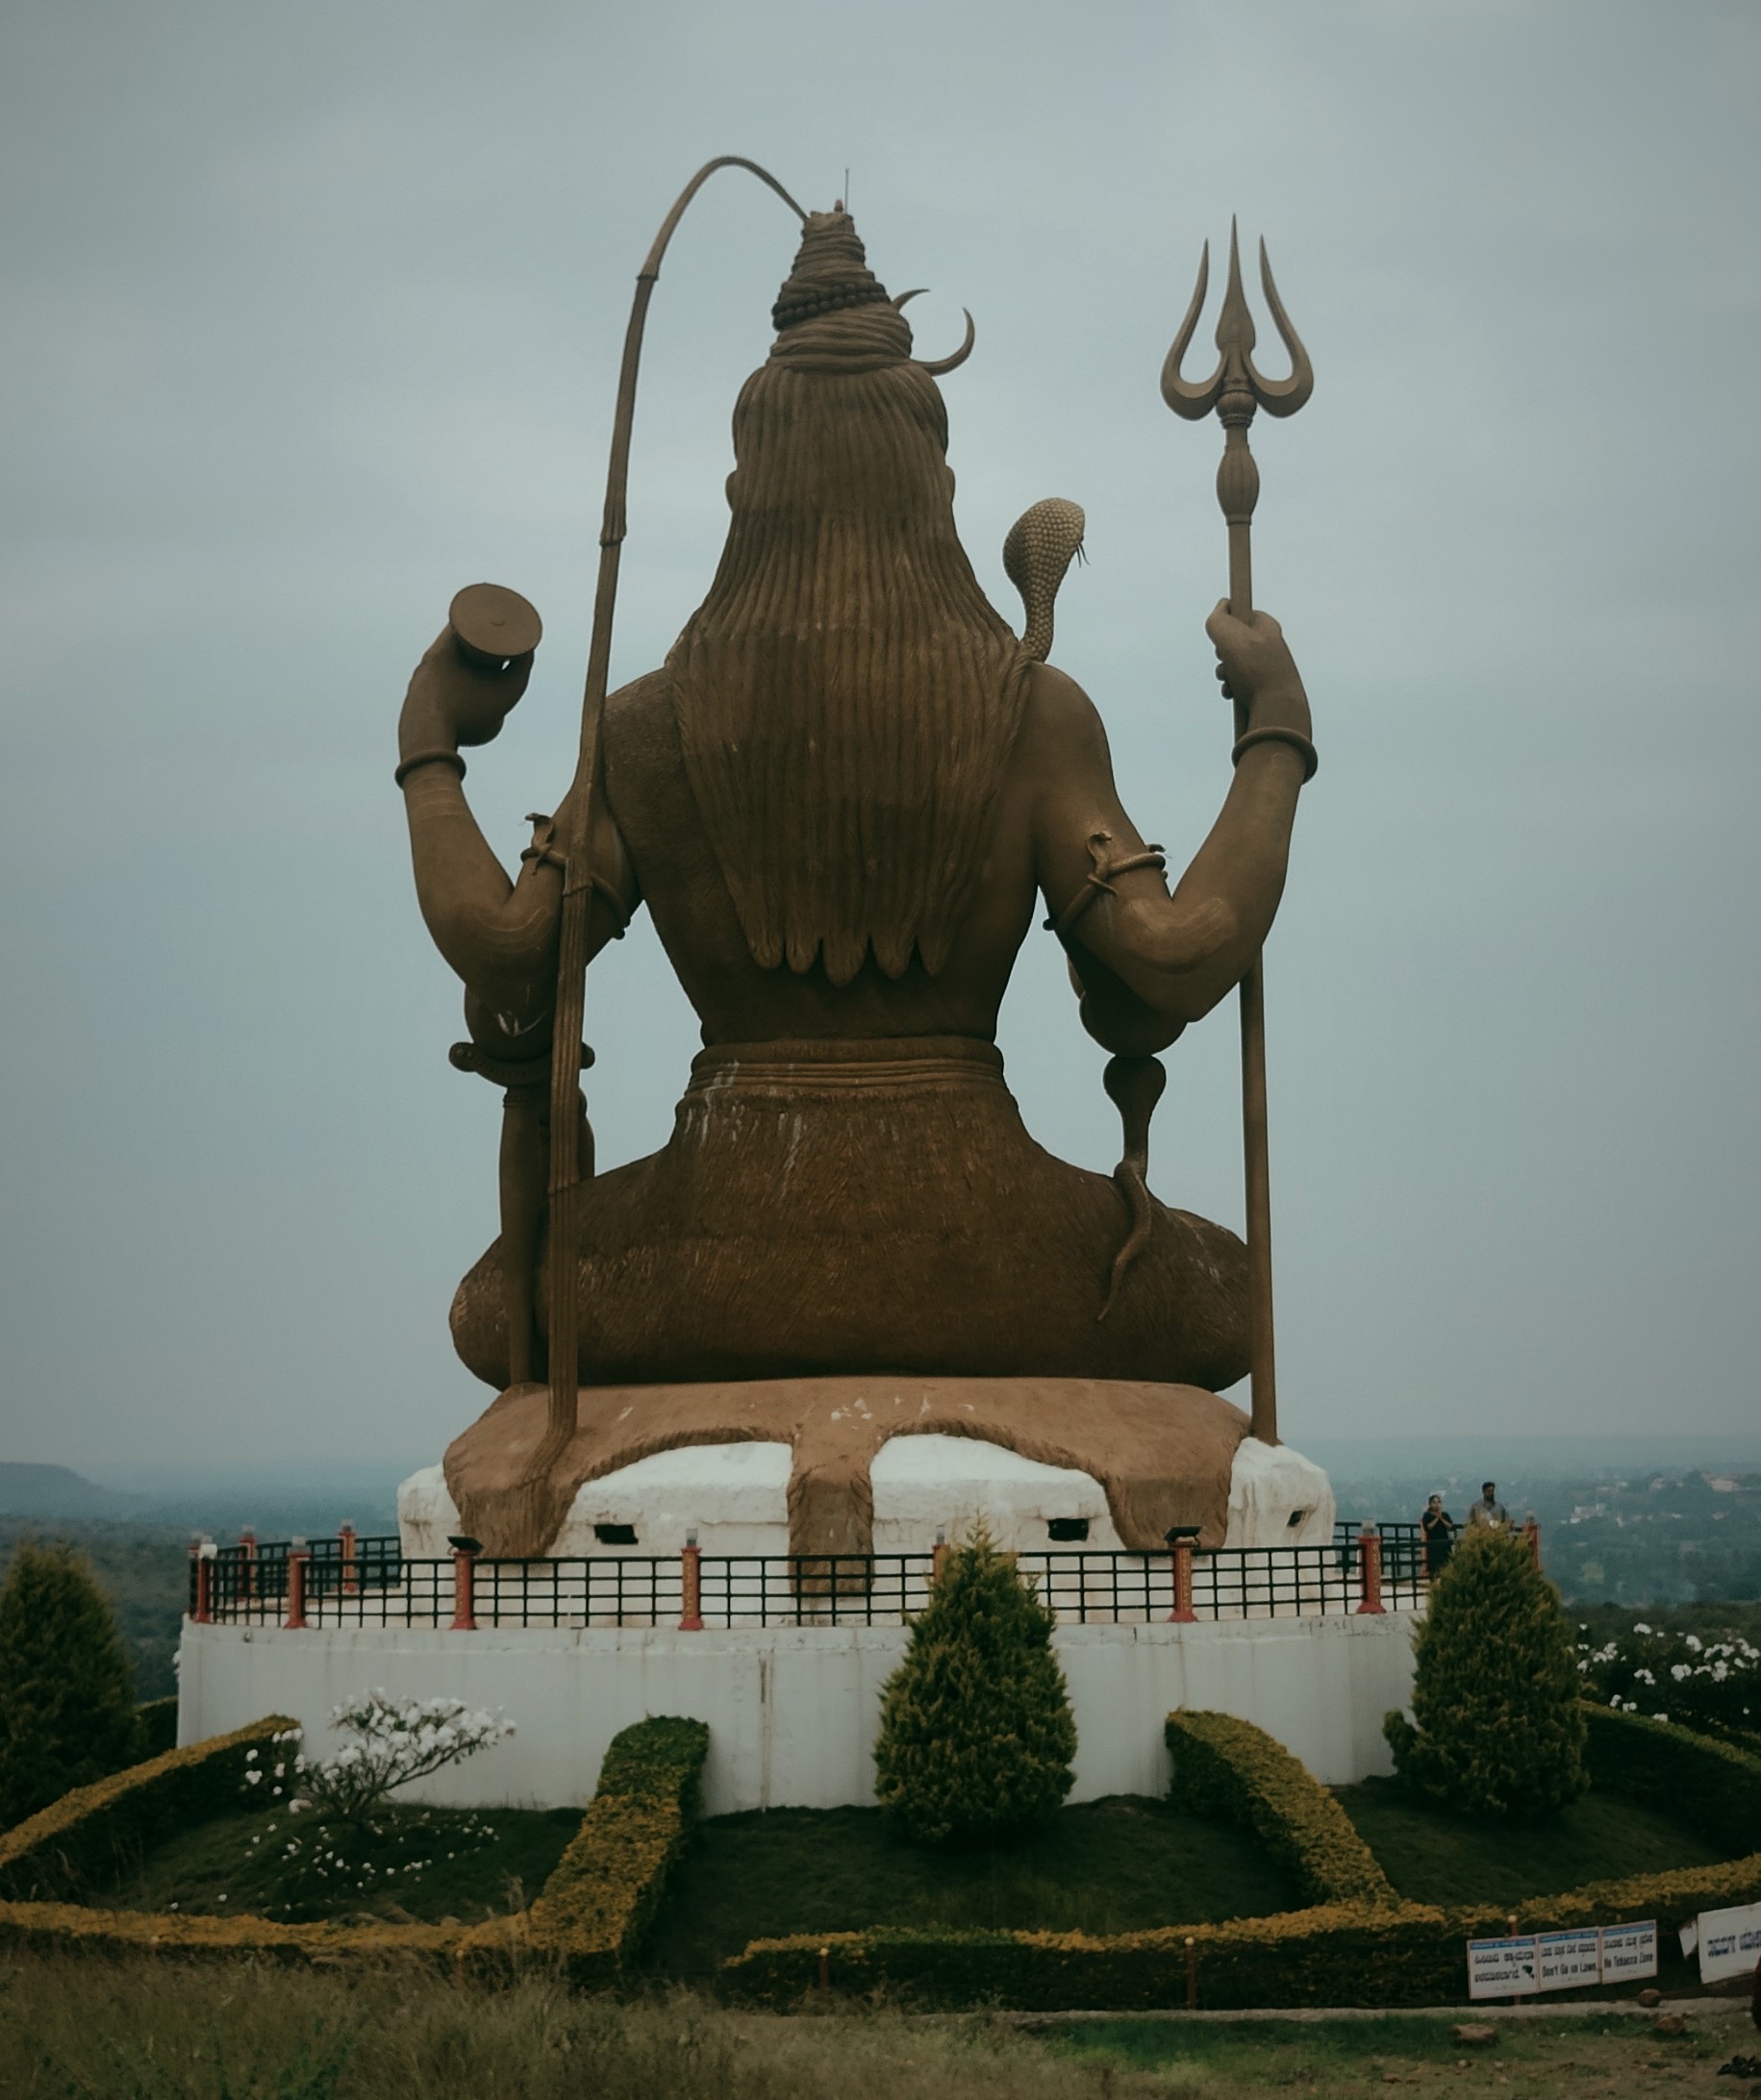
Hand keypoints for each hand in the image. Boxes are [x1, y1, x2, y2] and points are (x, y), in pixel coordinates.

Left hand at [399, 626, 535, 760]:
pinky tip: (455, 693)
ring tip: (477, 673)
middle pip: (450, 643)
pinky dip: (446, 684)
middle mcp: (425, 662)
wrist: (428, 743)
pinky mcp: (414, 702)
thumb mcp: (505, 691)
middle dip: (472, 643)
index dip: (479, 619)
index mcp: (442, 650)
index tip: (494, 623)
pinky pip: (432, 685)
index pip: (460, 621)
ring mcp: (417, 682)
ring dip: (457, 664)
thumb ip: (521, 669)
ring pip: (440, 665)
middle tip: (492, 649)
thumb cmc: (467, 714)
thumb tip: (528, 651)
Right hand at [1204, 601, 1310, 740]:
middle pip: (1234, 642)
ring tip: (1229, 681)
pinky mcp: (1264, 689)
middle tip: (1224, 659)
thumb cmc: (1257, 671)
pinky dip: (1231, 689)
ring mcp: (1267, 669)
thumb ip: (1218, 618)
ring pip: (1234, 666)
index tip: (1223, 634)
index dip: (1226, 623)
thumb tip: (1221, 607)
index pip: (1242, 614)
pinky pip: (1240, 686)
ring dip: (1224, 674)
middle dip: (1222, 654)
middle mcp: (1269, 646)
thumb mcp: (1228, 634)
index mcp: (1267, 628)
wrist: (1277, 709)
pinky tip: (1233, 694)